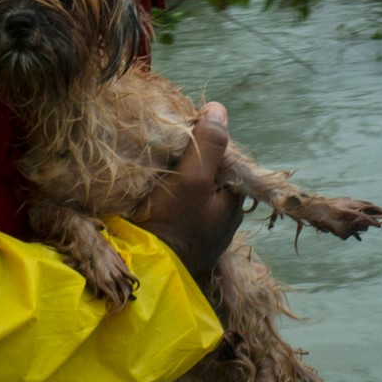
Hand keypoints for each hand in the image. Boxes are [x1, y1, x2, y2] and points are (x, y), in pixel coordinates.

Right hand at [142, 103, 244, 281]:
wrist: (147, 272)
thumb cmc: (173, 225)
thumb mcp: (193, 179)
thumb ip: (208, 145)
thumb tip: (218, 109)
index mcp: (234, 202)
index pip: (224, 159)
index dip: (204, 143)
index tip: (180, 137)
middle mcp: (226, 219)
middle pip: (210, 176)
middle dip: (192, 163)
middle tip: (165, 154)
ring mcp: (206, 234)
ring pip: (197, 194)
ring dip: (181, 182)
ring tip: (157, 172)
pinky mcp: (186, 243)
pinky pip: (184, 211)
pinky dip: (174, 200)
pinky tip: (157, 196)